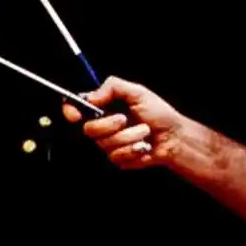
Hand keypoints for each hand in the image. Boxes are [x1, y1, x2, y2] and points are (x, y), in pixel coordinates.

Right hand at [63, 76, 177, 169]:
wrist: (174, 137)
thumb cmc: (159, 113)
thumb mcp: (138, 92)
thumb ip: (113, 87)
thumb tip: (91, 97)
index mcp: (104, 106)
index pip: (77, 107)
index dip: (71, 111)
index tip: (76, 114)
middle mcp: (103, 125)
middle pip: (88, 129)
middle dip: (109, 125)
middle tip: (126, 119)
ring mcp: (109, 143)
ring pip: (105, 144)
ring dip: (129, 136)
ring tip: (145, 132)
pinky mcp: (117, 158)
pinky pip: (116, 156)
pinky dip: (133, 149)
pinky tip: (144, 146)